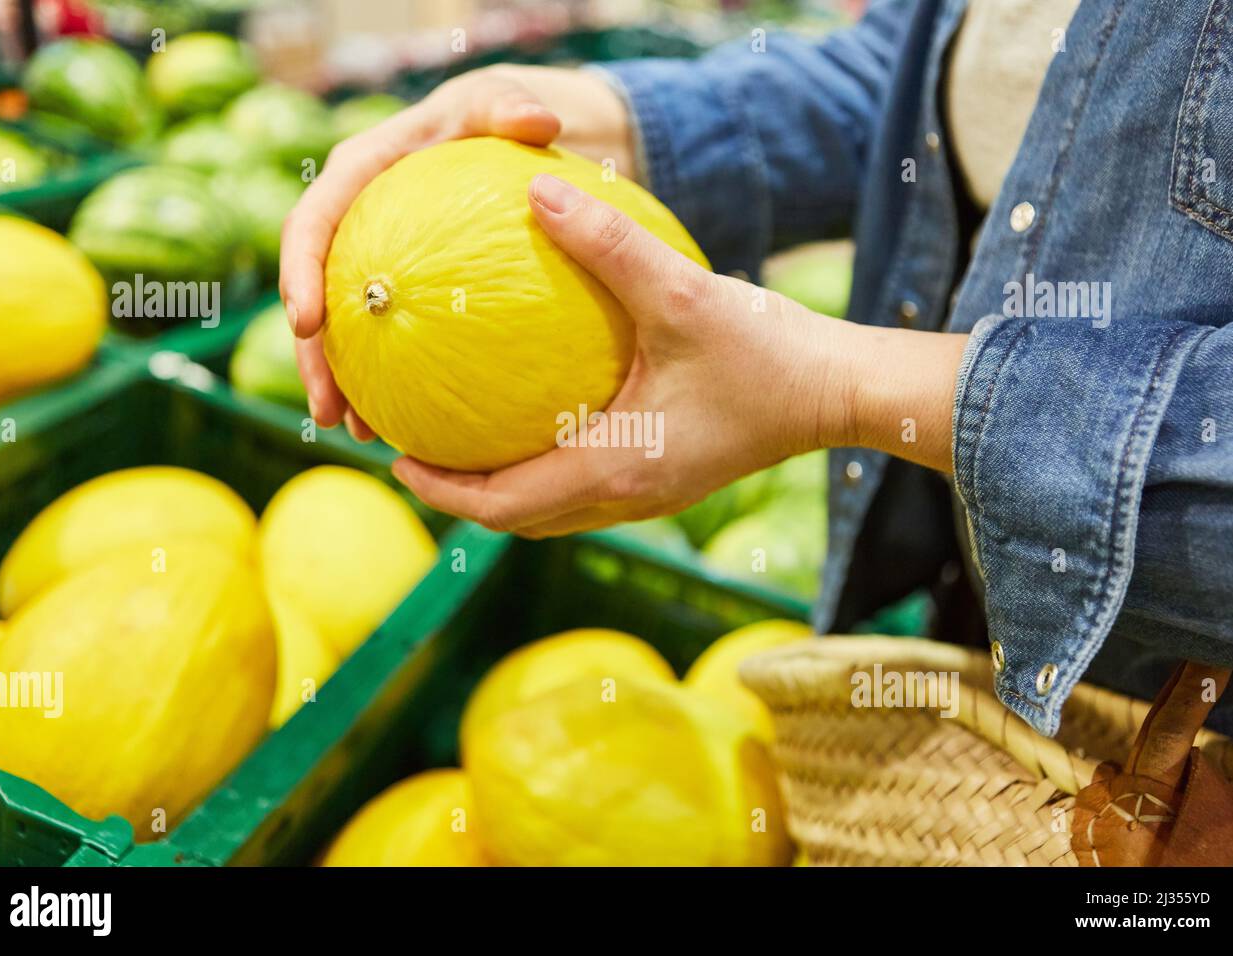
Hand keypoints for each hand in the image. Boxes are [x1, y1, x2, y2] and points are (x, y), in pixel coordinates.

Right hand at [280, 65, 630, 439]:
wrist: (510, 134)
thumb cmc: (503, 114)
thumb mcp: (504, 102)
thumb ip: (512, 108)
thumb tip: (538, 122)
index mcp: (359, 171)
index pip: (312, 221)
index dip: (300, 272)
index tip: (307, 322)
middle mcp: (354, 219)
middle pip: (314, 292)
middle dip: (312, 356)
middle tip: (327, 408)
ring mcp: (373, 258)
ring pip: (344, 328)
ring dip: (343, 384)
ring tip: (359, 433)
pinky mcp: (401, 287)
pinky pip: (388, 337)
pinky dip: (395, 379)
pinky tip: (413, 424)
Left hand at [391, 175, 855, 536]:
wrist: (837, 391)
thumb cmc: (768, 350)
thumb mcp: (682, 292)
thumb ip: (607, 245)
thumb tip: (535, 192)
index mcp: (617, 467)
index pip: (504, 504)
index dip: (440, 489)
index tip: (394, 455)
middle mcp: (625, 495)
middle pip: (516, 520)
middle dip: (456, 493)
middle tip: (409, 446)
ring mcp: (646, 494)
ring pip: (548, 511)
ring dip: (497, 486)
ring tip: (455, 439)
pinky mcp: (663, 478)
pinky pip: (579, 489)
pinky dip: (538, 471)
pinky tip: (530, 417)